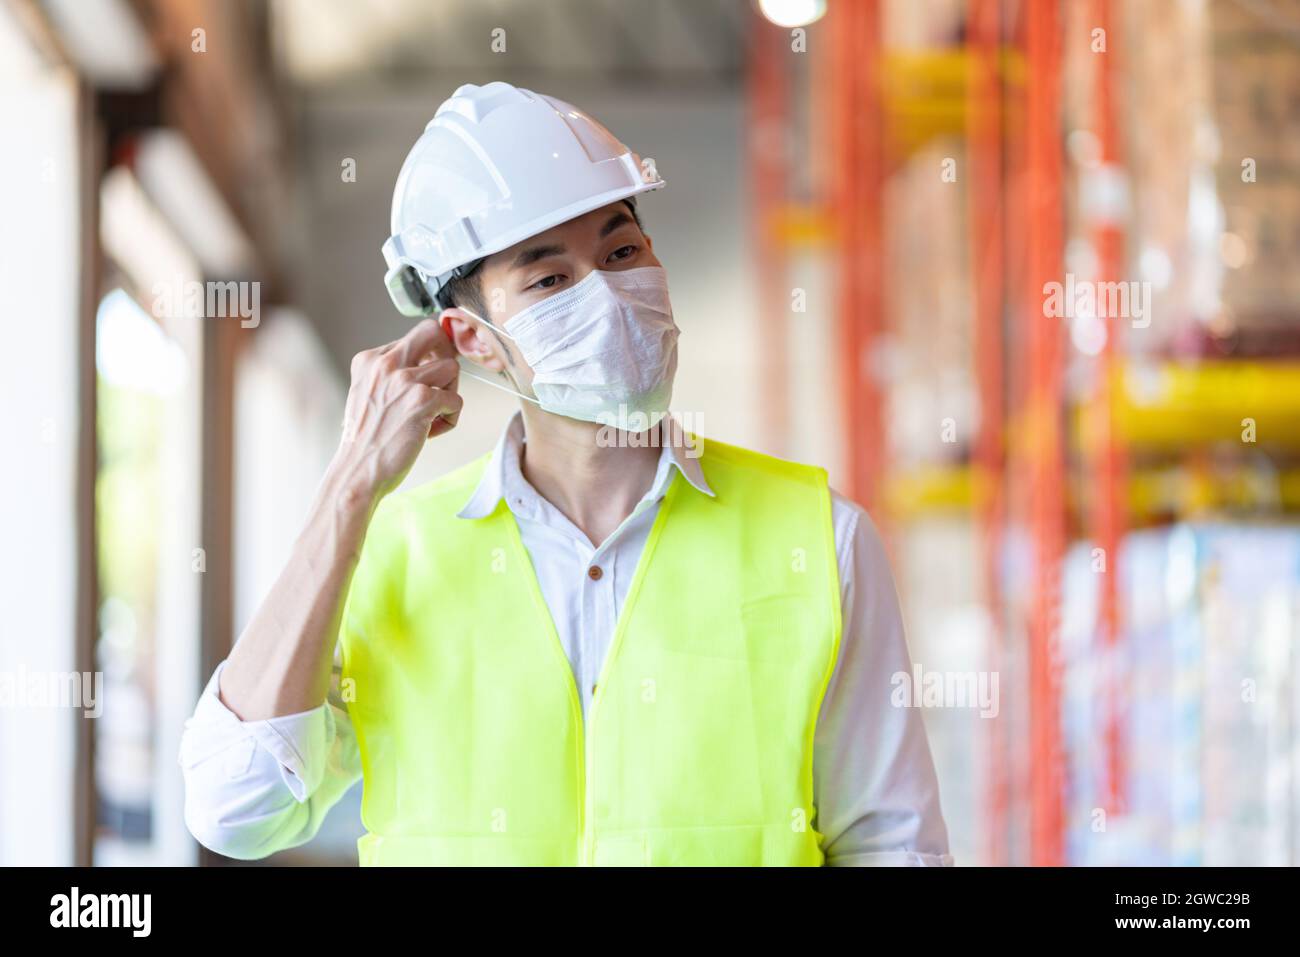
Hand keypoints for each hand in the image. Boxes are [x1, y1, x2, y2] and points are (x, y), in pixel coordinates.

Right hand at [332, 318, 463, 501]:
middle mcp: (385, 363)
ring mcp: (404, 380)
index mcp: (369, 359)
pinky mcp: (422, 400)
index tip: (421, 386)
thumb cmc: (366, 440)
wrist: (356, 471)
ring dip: (449, 393)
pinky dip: (450, 419)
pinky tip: (430, 433)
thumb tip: (427, 365)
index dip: (425, 361)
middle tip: (440, 383)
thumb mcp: (367, 394)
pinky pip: (457, 400)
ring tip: (432, 415)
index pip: (413, 338)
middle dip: (445, 355)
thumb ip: (389, 375)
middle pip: (433, 332)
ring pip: (452, 368)